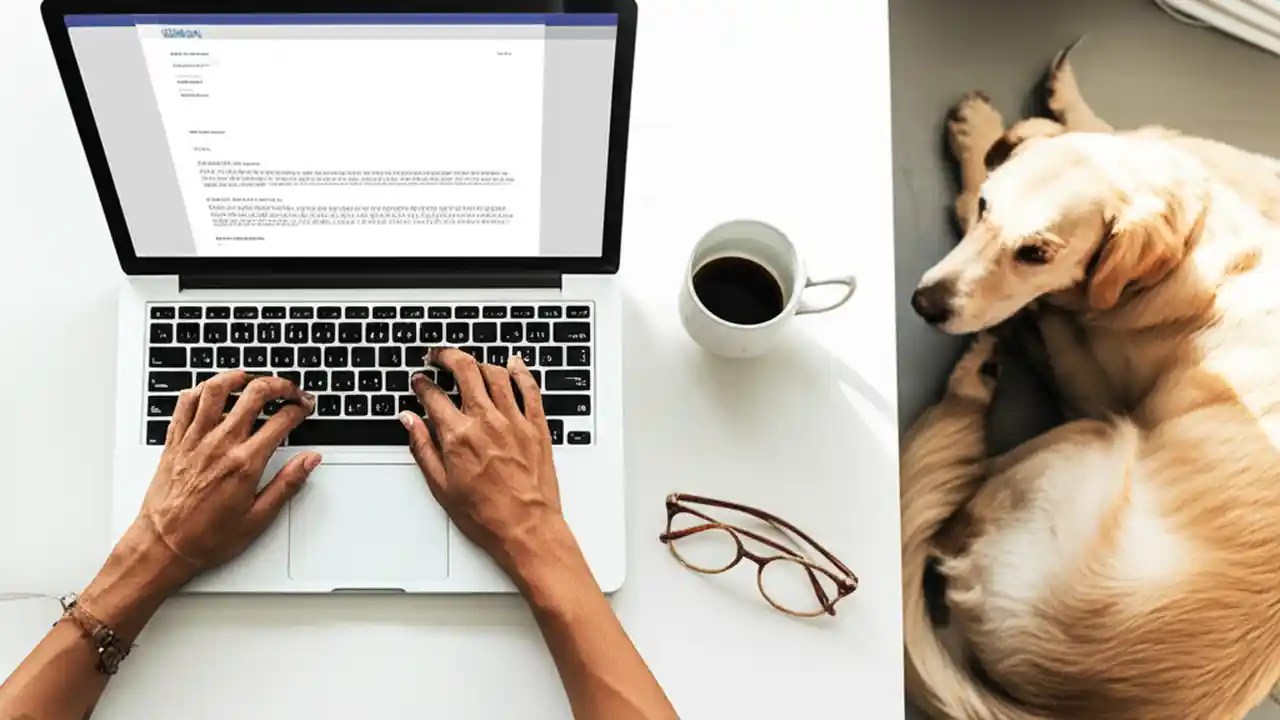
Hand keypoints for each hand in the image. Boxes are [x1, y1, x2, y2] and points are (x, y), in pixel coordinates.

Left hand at [130, 371, 321, 583]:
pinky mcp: (175, 442)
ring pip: (216, 389)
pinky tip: (210, 391)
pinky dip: (199, 390)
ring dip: (236, 376)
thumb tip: (310, 460)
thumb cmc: (206, 538)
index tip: (304, 408)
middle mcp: (220, 445)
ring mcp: (194, 440)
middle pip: (254, 394)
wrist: (163, 546)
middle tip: (287, 389)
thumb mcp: (258, 518)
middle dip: (278, 384)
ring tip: (250, 377)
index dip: (299, 408)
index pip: (281, 420)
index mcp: (245, 464)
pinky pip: (185, 404)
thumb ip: (287, 484)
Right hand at [398, 348, 563, 576]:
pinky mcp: (537, 427)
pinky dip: (521, 371)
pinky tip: (514, 363)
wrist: (527, 529)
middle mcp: (487, 421)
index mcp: (459, 436)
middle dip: (447, 356)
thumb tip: (409, 421)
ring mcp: (514, 421)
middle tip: (438, 355)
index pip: (433, 395)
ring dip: (479, 363)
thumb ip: (422, 447)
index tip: (418, 380)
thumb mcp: (441, 486)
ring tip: (469, 363)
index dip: (421, 383)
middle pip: (465, 370)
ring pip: (496, 374)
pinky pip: (530, 389)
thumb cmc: (486, 515)